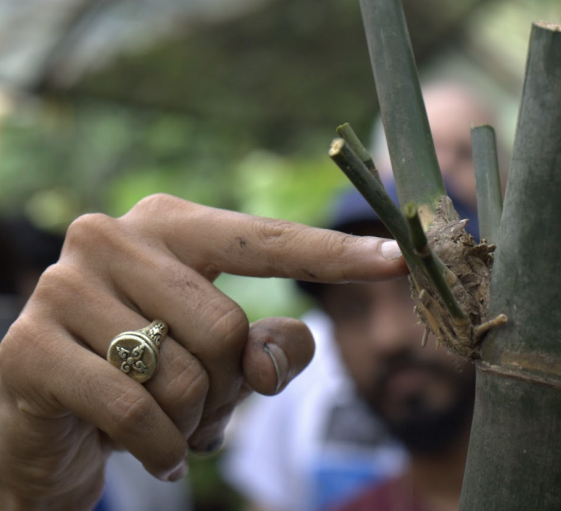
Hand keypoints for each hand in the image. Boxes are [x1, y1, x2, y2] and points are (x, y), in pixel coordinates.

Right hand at [0, 194, 405, 510]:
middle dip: (229, 389)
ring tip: (170, 423)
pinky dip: (162, 448)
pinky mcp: (27, 348)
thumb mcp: (226, 359)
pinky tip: (156, 454)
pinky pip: (135, 411)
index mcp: (169, 224)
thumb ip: (272, 348)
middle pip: (228, 327)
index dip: (335, 255)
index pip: (266, 240)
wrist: (48, 419)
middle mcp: (112, 237)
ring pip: (184, 374)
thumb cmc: (150, 374)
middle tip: (203, 406)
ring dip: (193, 421)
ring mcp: (63, 287)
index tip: (399, 258)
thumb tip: (272, 361)